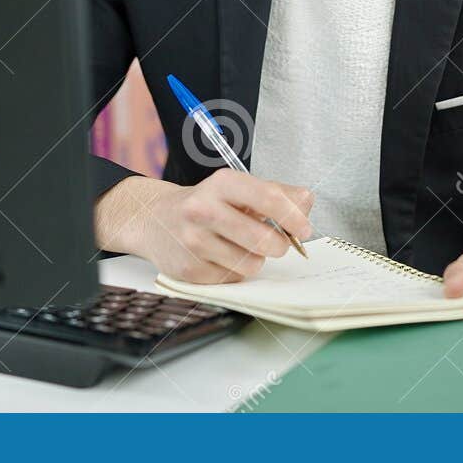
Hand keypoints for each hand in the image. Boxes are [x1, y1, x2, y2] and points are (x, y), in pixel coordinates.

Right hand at [139, 168, 312, 283]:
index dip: (294, 217)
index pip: (269, 198)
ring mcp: (194, 241)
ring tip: (242, 247)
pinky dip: (235, 271)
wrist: (155, 220)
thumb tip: (306, 202)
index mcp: (222, 183)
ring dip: (256, 260)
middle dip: (279, 245)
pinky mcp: (189, 269)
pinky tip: (222, 257)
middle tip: (276, 243)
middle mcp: (204, 209)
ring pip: (251, 264)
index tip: (304, 229)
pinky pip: (232, 279)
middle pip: (263, 239)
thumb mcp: (238, 189)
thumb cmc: (206, 204)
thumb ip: (277, 192)